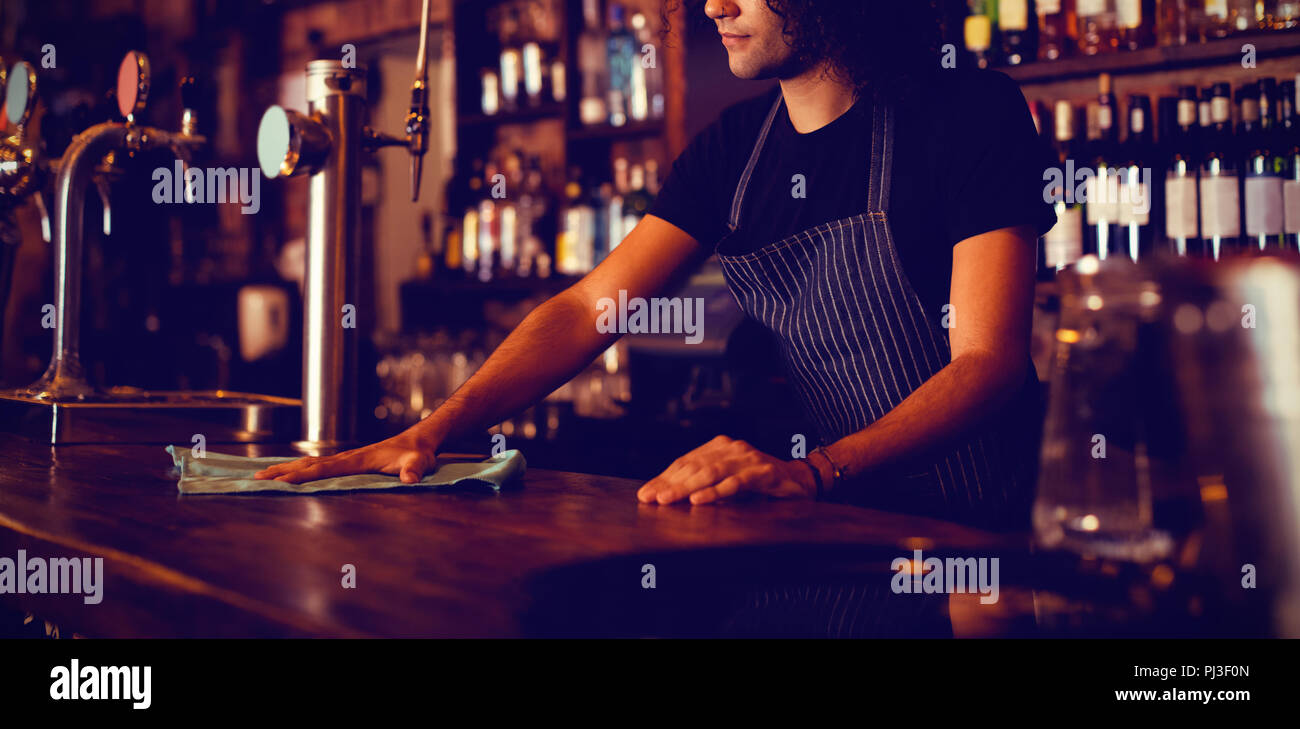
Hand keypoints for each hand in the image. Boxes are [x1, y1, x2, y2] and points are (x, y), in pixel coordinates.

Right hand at [252, 429, 436, 483]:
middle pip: (307, 464)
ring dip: (285, 468)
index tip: (280, 481)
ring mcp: (345, 458)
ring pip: (308, 462)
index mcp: (358, 459)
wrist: (419, 441)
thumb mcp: (419, 463)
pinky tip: (289, 471)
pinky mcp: (348, 461)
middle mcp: (346, 457)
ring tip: (261, 473)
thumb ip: (414, 471)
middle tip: (255, 477)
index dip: (301, 475)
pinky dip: (298, 467)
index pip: (323, 469)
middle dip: (282, 471)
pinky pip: (317, 465)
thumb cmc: (418, 454)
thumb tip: (410, 479)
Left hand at [636, 435, 816, 504]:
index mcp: (719, 447)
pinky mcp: (763, 473)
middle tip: (650, 499)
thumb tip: (667, 495)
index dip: (664, 477)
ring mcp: (747, 458)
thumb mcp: (727, 481)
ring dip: (686, 488)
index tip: (645, 493)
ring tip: (667, 500)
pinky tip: (699, 501)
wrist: (801, 480)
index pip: (685, 462)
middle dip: (669, 484)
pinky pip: (735, 483)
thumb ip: (704, 483)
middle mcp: (731, 448)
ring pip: (711, 472)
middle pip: (694, 466)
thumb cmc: (759, 484)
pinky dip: (716, 492)